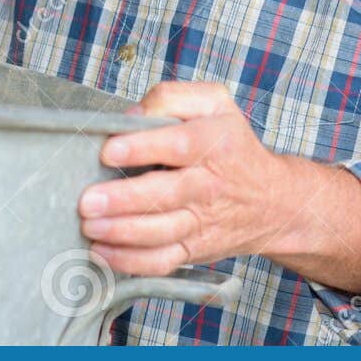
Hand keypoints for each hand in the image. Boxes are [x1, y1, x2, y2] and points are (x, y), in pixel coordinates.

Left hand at [77, 81, 294, 275]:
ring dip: (121, 233)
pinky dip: (131, 262)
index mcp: (214, 143)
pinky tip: (102, 251)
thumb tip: (130, 116)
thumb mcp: (213, 103)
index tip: (108, 151)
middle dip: (122, 200)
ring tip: (90, 225)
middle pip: (164, 195)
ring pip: (160, 233)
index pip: (178, 146)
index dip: (141, 148)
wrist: (272, 202)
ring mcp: (201, 221)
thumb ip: (171, 98)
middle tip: (88, 201)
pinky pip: (162, 261)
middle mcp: (209, 185)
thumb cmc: (231, 145)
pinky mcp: (193, 249)